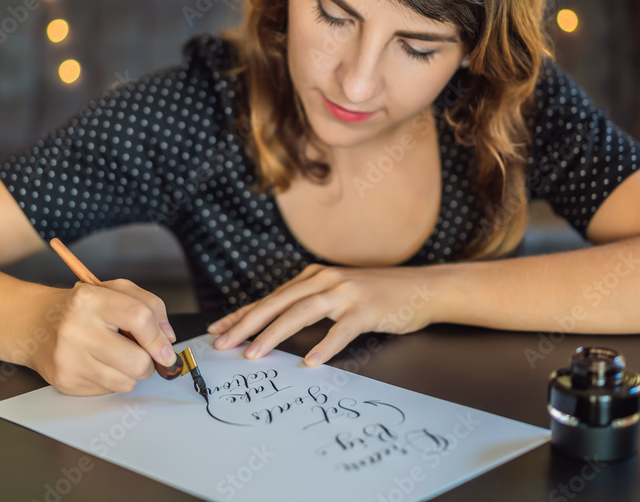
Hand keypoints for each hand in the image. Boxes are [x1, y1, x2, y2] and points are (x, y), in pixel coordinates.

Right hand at [29, 279, 177, 395]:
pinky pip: (108, 391)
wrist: (36, 324)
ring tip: (118, 356)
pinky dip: (112, 380)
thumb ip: (148, 305)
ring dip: (131, 373)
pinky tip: (99, 363)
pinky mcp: (66, 382)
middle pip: (137, 361)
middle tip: (141, 353)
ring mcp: (69, 359)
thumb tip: (167, 338)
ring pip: (126, 382)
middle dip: (148, 362)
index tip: (166, 348)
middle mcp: (75, 329)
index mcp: (89, 299)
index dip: (159, 337)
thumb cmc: (81, 307)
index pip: (139, 318)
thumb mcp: (114, 290)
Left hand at [206, 264, 437, 366]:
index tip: (218, 331)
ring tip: (254, 354)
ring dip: (274, 334)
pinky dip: (324, 346)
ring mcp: (346, 293)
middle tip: (223, 344)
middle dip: (247, 324)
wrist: (421, 288)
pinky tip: (310, 361)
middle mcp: (325, 280)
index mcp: (314, 277)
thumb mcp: (337, 293)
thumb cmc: (377, 296)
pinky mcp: (366, 310)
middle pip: (277, 303)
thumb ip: (309, 304)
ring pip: (301, 313)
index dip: (242, 314)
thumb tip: (274, 325)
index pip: (271, 298)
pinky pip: (340, 331)